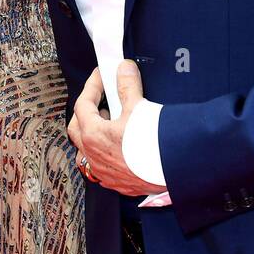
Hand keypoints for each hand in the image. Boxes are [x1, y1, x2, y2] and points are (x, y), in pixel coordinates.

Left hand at [67, 61, 167, 195]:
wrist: (176, 171)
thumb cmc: (154, 144)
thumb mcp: (139, 108)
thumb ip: (128, 86)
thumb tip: (124, 70)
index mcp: (93, 135)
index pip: (82, 104)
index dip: (91, 86)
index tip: (100, 76)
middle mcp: (94, 156)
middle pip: (77, 128)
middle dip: (86, 111)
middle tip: (100, 99)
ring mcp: (104, 172)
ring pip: (86, 152)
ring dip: (92, 136)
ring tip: (108, 124)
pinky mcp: (118, 183)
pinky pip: (101, 167)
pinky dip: (104, 154)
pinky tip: (118, 147)